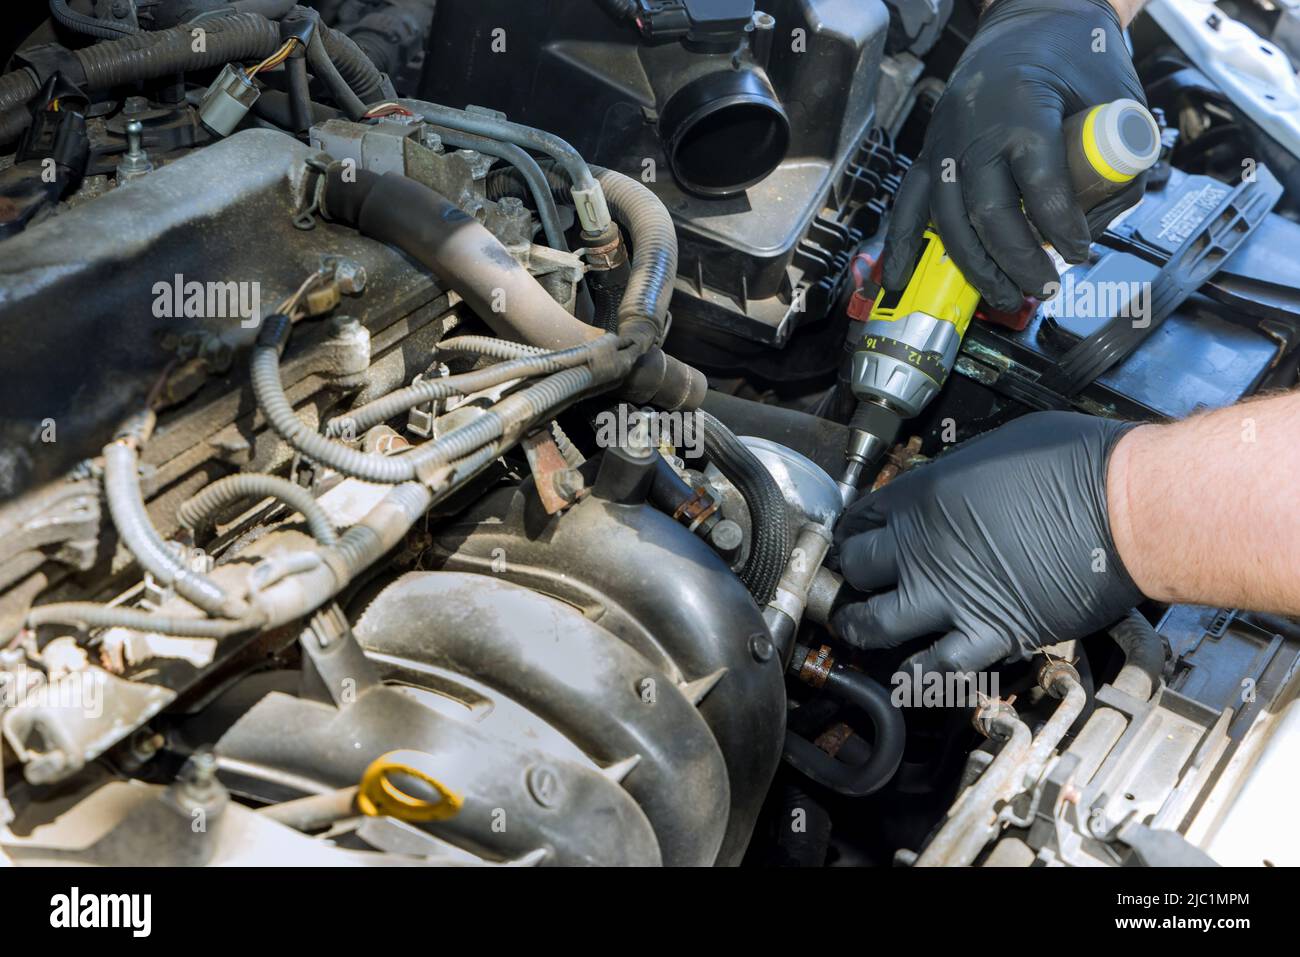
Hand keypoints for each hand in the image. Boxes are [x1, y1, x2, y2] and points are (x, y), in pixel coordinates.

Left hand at [832, 412, 1142, 673]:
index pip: (861, 518)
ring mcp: (949, 595)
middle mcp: (922, 547)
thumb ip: (960, 475)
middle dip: (850, 576)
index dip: (853, 532)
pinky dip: (918, 674)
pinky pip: (936, 666)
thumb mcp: (998, 445)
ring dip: (860, 628)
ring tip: (856, 630)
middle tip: (852, 583)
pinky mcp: (989, 633)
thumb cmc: (1078, 464)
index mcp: (922, 495)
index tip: (854, 540)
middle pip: (857, 569)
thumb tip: (957, 486)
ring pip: (875, 623)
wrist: (1128, 508)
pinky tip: (909, 676)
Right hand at [881, 0, 1146, 311]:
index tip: (1078, 253)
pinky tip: (897, 280)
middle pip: (989, 213)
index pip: (1040, 186)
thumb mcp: (1116, 99)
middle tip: (1042, 288)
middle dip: (1017, 261)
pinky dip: (902, 246)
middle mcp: (973, 129)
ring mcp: (944, 143)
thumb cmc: (1076, 54)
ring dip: (975, 266)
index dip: (1061, 229)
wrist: (1030, 16)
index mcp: (1023, 109)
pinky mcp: (928, 153)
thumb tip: (1097, 228)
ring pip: (949, 220)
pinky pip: (909, 206)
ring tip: (1003, 295)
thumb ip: (1118, 165)